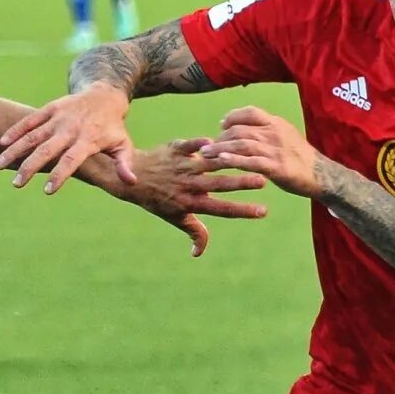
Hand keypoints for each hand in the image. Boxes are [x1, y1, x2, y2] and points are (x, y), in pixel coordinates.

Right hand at [0, 85, 137, 192]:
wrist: (104, 94)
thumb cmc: (113, 126)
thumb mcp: (123, 144)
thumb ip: (124, 163)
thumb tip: (130, 182)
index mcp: (87, 140)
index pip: (71, 160)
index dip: (60, 175)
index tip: (47, 191)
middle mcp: (69, 129)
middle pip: (47, 149)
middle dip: (30, 167)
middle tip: (17, 184)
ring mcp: (57, 117)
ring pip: (33, 135)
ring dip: (15, 151)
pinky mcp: (49, 109)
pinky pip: (30, 120)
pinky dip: (16, 131)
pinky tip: (1, 143)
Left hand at [119, 138, 268, 255]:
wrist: (132, 178)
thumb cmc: (156, 200)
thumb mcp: (174, 217)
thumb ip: (194, 232)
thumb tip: (198, 252)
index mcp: (192, 203)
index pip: (222, 209)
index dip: (243, 211)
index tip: (263, 211)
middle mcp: (188, 186)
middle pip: (220, 185)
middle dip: (241, 183)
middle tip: (263, 181)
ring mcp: (182, 167)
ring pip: (209, 165)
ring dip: (228, 162)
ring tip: (248, 158)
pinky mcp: (175, 150)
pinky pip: (189, 146)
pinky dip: (198, 144)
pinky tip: (213, 141)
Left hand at [200, 107, 323, 197]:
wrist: (322, 175)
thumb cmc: (300, 157)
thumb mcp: (285, 137)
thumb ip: (267, 132)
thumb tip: (246, 130)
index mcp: (277, 123)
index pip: (250, 112)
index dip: (232, 117)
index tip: (221, 125)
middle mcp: (275, 133)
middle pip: (240, 129)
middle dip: (220, 137)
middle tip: (206, 146)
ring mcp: (276, 150)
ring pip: (242, 144)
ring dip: (220, 148)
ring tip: (205, 154)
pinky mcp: (276, 167)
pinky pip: (251, 162)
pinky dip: (234, 160)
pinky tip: (221, 160)